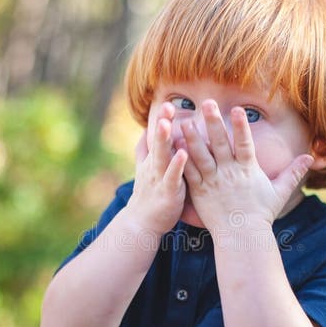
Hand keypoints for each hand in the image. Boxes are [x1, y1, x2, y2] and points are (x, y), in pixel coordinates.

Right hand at [127, 102, 187, 235]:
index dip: (161, 120)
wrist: (142, 224)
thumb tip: (146, 130)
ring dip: (164, 139)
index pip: (156, 136)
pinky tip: (183, 153)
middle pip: (157, 141)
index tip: (168, 102)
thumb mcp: (145, 170)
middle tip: (167, 106)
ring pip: (161, 156)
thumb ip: (145, 150)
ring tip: (168, 123)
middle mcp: (154, 166)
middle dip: (162, 123)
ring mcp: (159, 178)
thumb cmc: (149, 195)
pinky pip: (172, 177)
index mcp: (153, 160)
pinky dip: (176, 165)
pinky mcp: (167, 192)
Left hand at [178, 100, 312, 232]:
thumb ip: (293, 172)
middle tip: (207, 103)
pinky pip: (189, 173)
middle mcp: (229, 174)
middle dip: (214, 122)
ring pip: (200, 156)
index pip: (245, 144)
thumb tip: (310, 158)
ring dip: (192, 138)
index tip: (237, 109)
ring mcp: (212, 182)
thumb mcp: (280, 192)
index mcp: (248, 171)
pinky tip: (175, 146)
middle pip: (220, 144)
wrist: (241, 236)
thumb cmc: (261, 214)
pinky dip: (182, 160)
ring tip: (185, 121)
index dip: (241, 126)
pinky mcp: (199, 191)